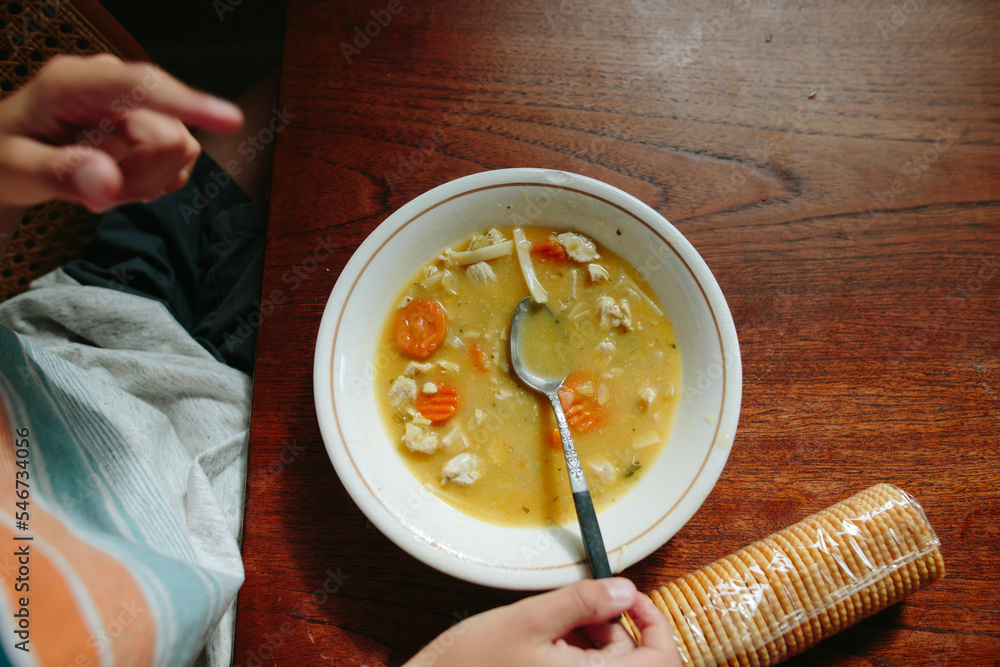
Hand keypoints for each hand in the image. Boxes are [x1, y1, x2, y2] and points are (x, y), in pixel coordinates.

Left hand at [0, 53, 242, 212]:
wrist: (13, 157)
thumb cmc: (8, 156)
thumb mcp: (16, 171)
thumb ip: (59, 174)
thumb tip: (106, 179)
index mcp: (72, 82)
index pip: (140, 86)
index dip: (186, 102)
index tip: (230, 118)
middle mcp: (112, 83)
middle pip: (167, 134)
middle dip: (139, 178)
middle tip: (96, 195)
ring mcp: (137, 103)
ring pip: (180, 151)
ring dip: (144, 184)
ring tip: (101, 188)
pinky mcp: (153, 123)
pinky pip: (181, 162)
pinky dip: (152, 184)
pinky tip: (119, 182)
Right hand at [403, 578, 681, 666]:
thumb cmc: (470, 666)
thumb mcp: (527, 621)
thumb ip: (581, 602)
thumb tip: (624, 587)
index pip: (661, 660)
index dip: (654, 622)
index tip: (628, 594)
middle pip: (634, 661)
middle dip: (611, 626)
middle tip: (572, 608)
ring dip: (591, 642)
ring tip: (548, 629)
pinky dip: (577, 657)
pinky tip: (545, 647)